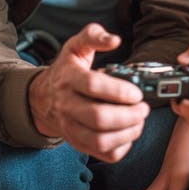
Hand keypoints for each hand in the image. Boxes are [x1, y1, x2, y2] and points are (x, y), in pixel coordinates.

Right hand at [28, 23, 149, 161]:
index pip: (93, 86)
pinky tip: (129, 132)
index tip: (137, 92)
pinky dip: (122, 147)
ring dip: (127, 133)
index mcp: (68, 78)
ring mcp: (71, 127)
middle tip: (143, 108)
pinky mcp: (78, 143)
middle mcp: (67, 105)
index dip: (119, 90)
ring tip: (139, 120)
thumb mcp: (76, 46)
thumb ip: (94, 35)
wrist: (44, 98)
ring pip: (100, 140)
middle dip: (128, 115)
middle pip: (98, 118)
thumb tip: (115, 40)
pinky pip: (102, 154)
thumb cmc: (68, 70)